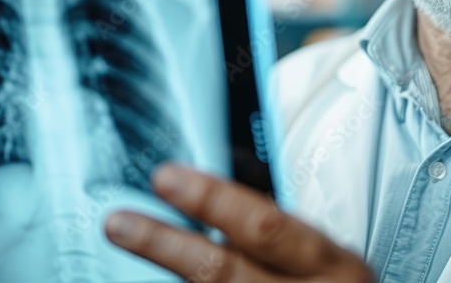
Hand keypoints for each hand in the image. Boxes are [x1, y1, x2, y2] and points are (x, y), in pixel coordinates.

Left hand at [105, 163, 373, 282]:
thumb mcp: (326, 259)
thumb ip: (281, 232)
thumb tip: (214, 194)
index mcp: (330, 264)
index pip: (264, 225)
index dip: (212, 200)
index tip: (166, 177)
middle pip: (223, 272)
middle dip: (165, 244)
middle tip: (120, 222)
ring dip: (164, 277)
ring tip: (127, 244)